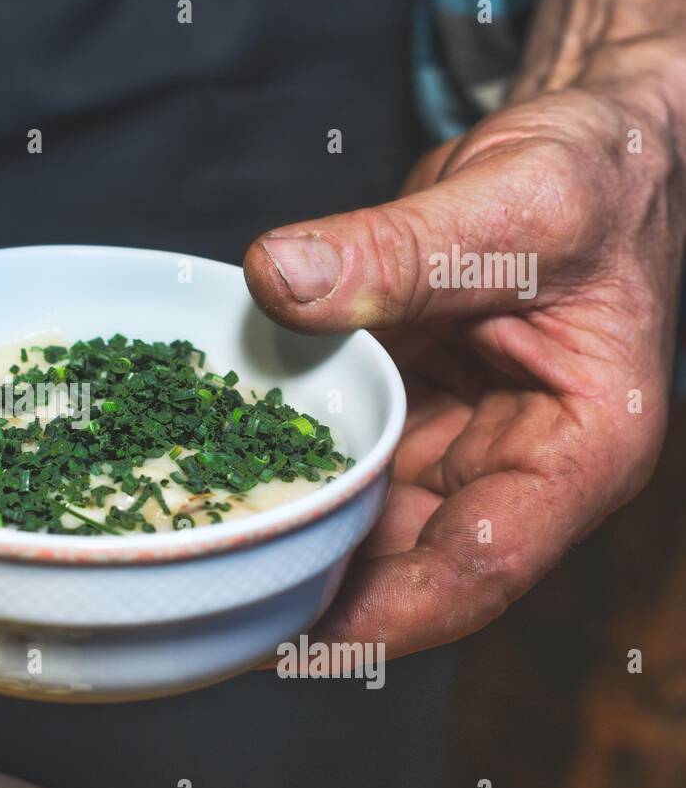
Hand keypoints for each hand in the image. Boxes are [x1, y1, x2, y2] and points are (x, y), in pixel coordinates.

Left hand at [244, 0, 685, 660]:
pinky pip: (342, 453)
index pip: (479, 565)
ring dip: (290, 535)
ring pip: (365, 519)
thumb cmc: (595, 179)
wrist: (585, 147)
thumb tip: (279, 277)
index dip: (380, 615)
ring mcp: (457, 442)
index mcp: (578, 451)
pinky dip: (283, 464)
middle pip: (408, 564)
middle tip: (206, 606)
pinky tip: (211, 473)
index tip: (284, 640)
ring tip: (192, 556)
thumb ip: (401, 248)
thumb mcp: (515, 204)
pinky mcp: (410, 409)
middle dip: (312, 594)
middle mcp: (515, 467)